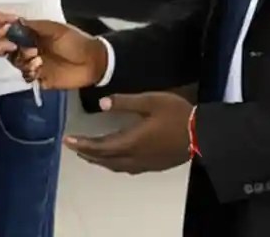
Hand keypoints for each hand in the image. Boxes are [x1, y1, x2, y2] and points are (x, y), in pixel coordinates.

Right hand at [9, 19, 107, 89]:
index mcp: (36, 36)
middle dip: (16, 50)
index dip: (10, 36)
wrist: (94, 62)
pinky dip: (29, 74)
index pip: (15, 35)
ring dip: (23, 62)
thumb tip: (17, 21)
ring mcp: (36, 65)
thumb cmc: (77, 42)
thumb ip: (37, 26)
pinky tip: (37, 70)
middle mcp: (33, 50)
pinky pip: (28, 78)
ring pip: (19, 64)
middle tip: (29, 50)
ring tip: (37, 60)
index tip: (9, 36)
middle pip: (13, 51)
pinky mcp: (41, 79)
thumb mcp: (57, 30)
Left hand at [66, 92, 192, 174]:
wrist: (202, 134)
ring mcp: (143, 164)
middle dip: (87, 153)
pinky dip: (113, 164)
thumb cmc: (176, 115)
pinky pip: (125, 168)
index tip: (68, 140)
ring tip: (89, 153)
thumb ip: (125, 102)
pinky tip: (115, 159)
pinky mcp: (152, 166)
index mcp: (130, 141)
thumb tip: (102, 103)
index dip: (82, 144)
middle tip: (73, 146)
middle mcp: (133, 157)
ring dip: (99, 160)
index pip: (99, 146)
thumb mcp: (151, 101)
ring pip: (114, 166)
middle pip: (104, 159)